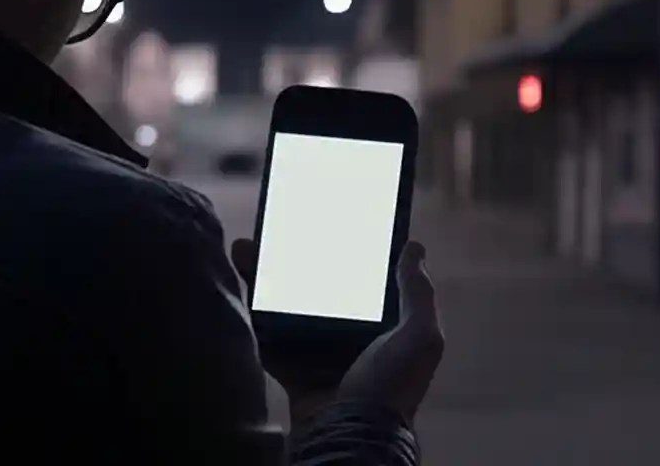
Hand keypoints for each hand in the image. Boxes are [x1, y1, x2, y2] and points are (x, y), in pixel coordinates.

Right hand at [230, 238, 444, 424]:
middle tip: (273, 231)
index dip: (341, 251)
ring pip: (285, 306)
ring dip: (264, 278)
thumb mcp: (420, 337)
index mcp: (379, 325)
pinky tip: (239, 285)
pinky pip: (267, 335)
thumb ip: (417, 294)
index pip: (358, 279)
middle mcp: (347, 335)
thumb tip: (414, 247)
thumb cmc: (391, 386)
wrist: (351, 437)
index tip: (324, 223)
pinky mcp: (290, 367)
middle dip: (292, 259)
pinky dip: (253, 311)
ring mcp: (315, 351)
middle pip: (315, 288)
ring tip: (245, 249)